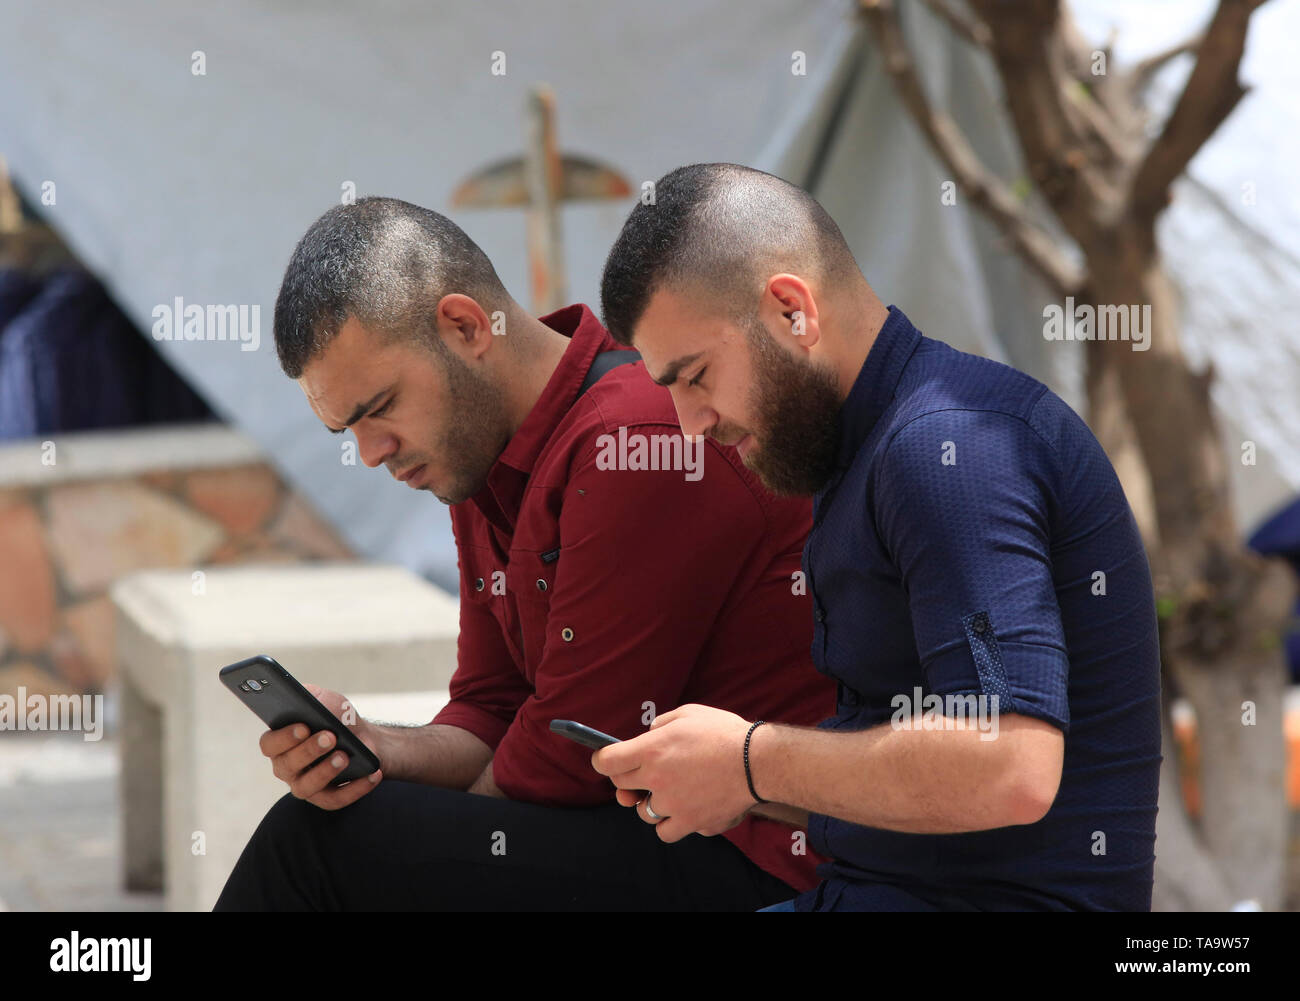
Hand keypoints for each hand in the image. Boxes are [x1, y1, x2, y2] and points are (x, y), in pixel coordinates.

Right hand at [258, 683, 382, 809]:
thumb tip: (301, 696)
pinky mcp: (325, 798)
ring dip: (326, 771)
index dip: (284, 737)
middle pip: (287, 765)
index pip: (269, 744)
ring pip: (307, 786)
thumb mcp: (325, 700)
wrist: (362, 737)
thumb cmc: (337, 718)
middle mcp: (286, 767)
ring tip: (344, 756)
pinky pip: (336, 800)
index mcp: (279, 742)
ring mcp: (304, 785)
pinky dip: (356, 789)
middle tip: (330, 737)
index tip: (303, 727)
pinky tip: (372, 774)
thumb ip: (310, 695)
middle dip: (309, 751)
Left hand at [592, 704, 757, 842]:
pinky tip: (687, 809)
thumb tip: (647, 736)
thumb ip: (660, 725)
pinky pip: (670, 831)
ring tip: (671, 793)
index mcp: (652, 751)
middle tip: (642, 776)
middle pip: (622, 789)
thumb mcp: (688, 714)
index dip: (603, 760)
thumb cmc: (725, 733)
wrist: (760, 762)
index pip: (607, 762)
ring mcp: (674, 806)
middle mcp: (657, 781)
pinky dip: (675, 823)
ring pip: (645, 815)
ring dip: (652, 805)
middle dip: (628, 781)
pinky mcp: (693, 824)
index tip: (606, 760)